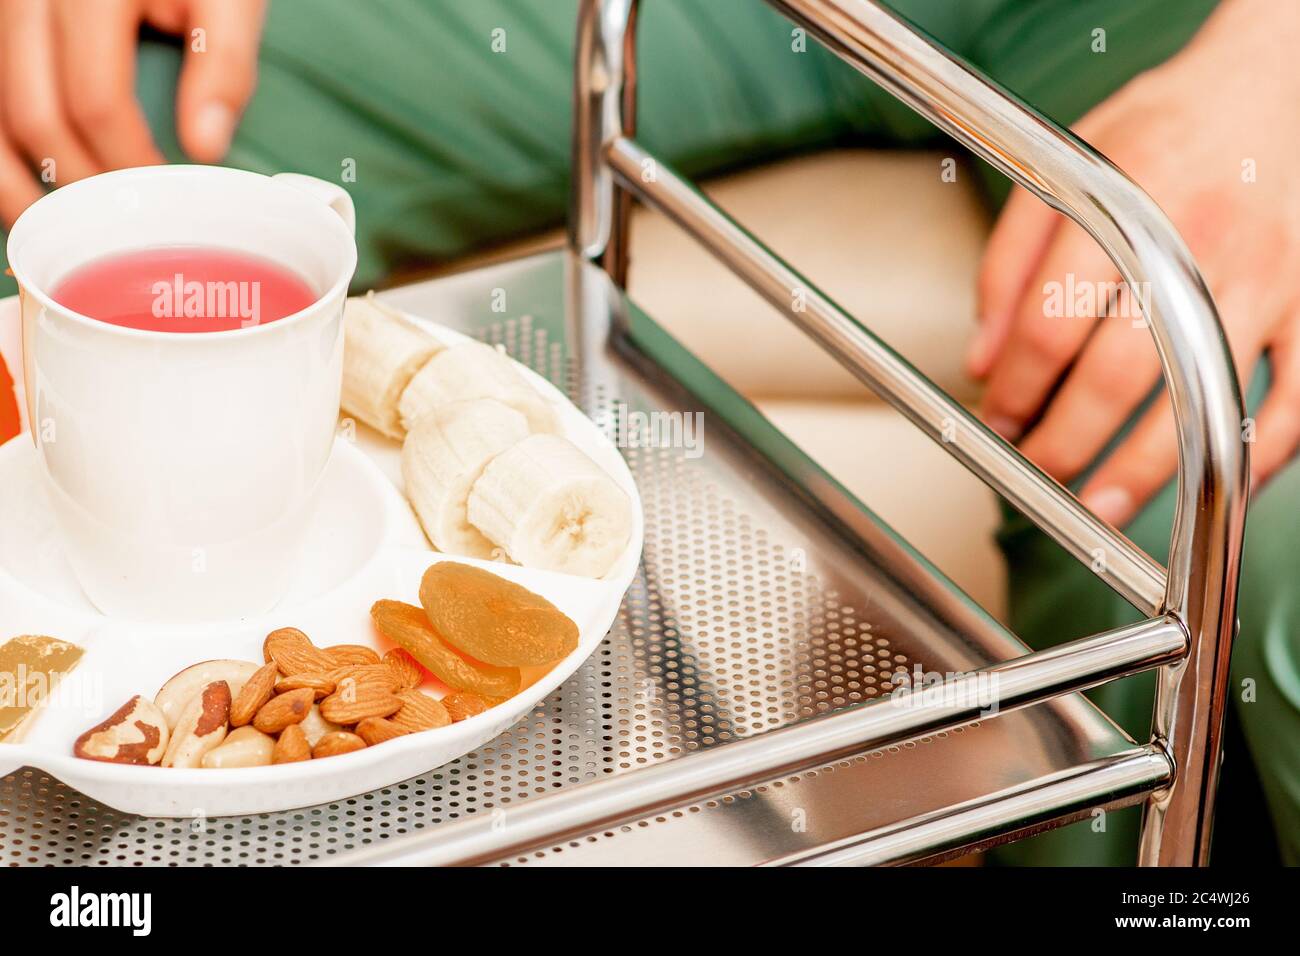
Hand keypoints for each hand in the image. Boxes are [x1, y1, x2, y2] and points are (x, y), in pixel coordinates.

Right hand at [0, 0, 264, 225]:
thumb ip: (223, 63)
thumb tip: (205, 146)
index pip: (96, 101)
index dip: (128, 163)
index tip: (163, 199)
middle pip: (35, 113)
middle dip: (77, 182)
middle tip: (117, 225)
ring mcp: (1, 4)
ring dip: (14, 179)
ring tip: (51, 228)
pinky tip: (21, 184)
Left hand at [968, 0, 1299, 526]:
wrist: (1262, 90)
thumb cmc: (1159, 132)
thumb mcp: (1063, 172)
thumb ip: (1010, 263)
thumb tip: (983, 357)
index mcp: (1126, 212)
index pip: (1051, 328)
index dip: (1014, 389)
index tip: (995, 417)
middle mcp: (1196, 251)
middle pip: (1117, 378)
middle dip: (1063, 441)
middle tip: (1035, 468)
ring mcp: (1261, 285)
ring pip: (1199, 405)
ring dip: (1142, 472)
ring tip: (1096, 506)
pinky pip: (1291, 404)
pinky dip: (1254, 458)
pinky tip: (1206, 486)